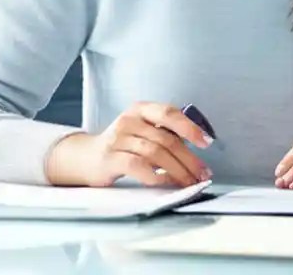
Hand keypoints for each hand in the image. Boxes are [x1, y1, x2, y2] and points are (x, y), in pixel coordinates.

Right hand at [45, 102, 212, 187]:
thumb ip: (165, 133)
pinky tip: (165, 183)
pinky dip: (155, 175)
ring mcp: (117, 139)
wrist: (85, 158)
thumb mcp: (142, 130)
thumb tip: (199, 146)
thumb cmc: (122, 145)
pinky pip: (137, 166)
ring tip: (189, 182)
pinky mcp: (109, 159)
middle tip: (202, 173)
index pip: (169, 113)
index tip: (206, 142)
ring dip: (177, 170)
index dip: (190, 127)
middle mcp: (128, 121)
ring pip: (155, 153)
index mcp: (140, 109)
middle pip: (166, 139)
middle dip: (189, 158)